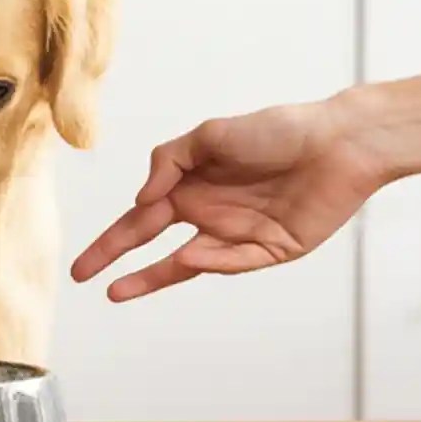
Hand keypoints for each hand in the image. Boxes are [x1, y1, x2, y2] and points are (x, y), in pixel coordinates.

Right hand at [70, 99, 388, 300]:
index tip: (83, 265)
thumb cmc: (276, 130)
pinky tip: (189, 257)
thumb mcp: (210, 135)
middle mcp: (208, 213)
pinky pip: (232, 261)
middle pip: (153, 246)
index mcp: (189, 185)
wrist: (337, 143)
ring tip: (119, 291)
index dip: (110, 243)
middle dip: (118, 262)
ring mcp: (237, 235)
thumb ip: (168, 161)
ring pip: (187, 265)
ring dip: (152, 278)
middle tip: (85, 279)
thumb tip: (142, 198)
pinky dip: (210, 262)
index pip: (139, 218)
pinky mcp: (270, 250)